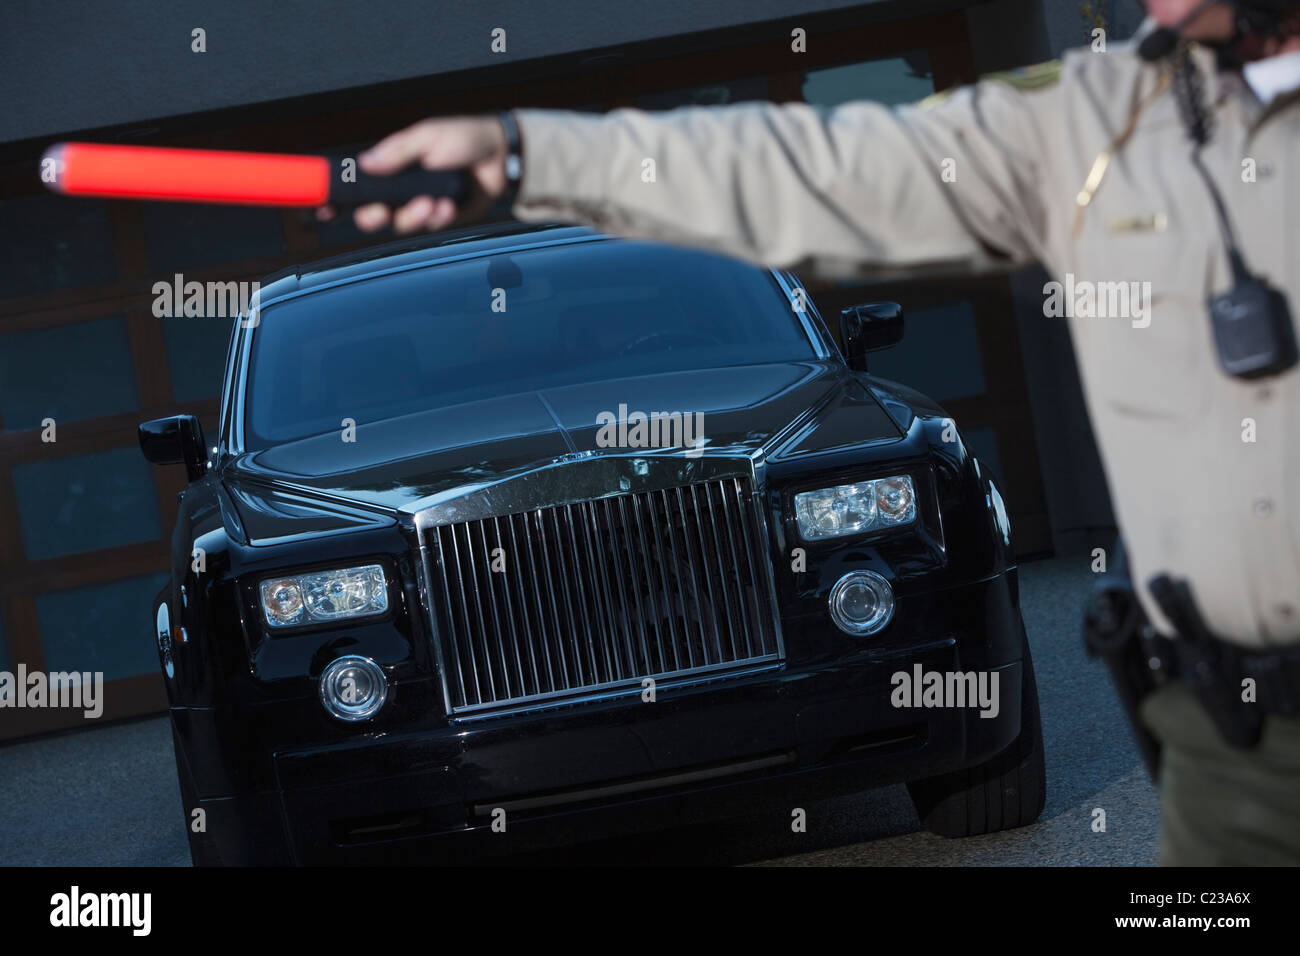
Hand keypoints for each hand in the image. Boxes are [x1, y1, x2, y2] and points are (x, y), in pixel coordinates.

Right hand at [315, 115, 509, 232]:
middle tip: (381, 212)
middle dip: (372, 217)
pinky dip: (438, 217)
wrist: (500, 155)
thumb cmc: (462, 138)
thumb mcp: (426, 136)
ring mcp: (421, 205)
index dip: (336, 198)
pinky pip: (430, 226)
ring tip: (432, 202)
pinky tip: (449, 204)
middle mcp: (401, 189)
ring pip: (401, 225)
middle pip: (371, 214)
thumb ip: (397, 151)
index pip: (356, 185)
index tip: (323, 209)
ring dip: (413, 216)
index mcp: (391, 167)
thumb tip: (366, 163)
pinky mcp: (442, 218)